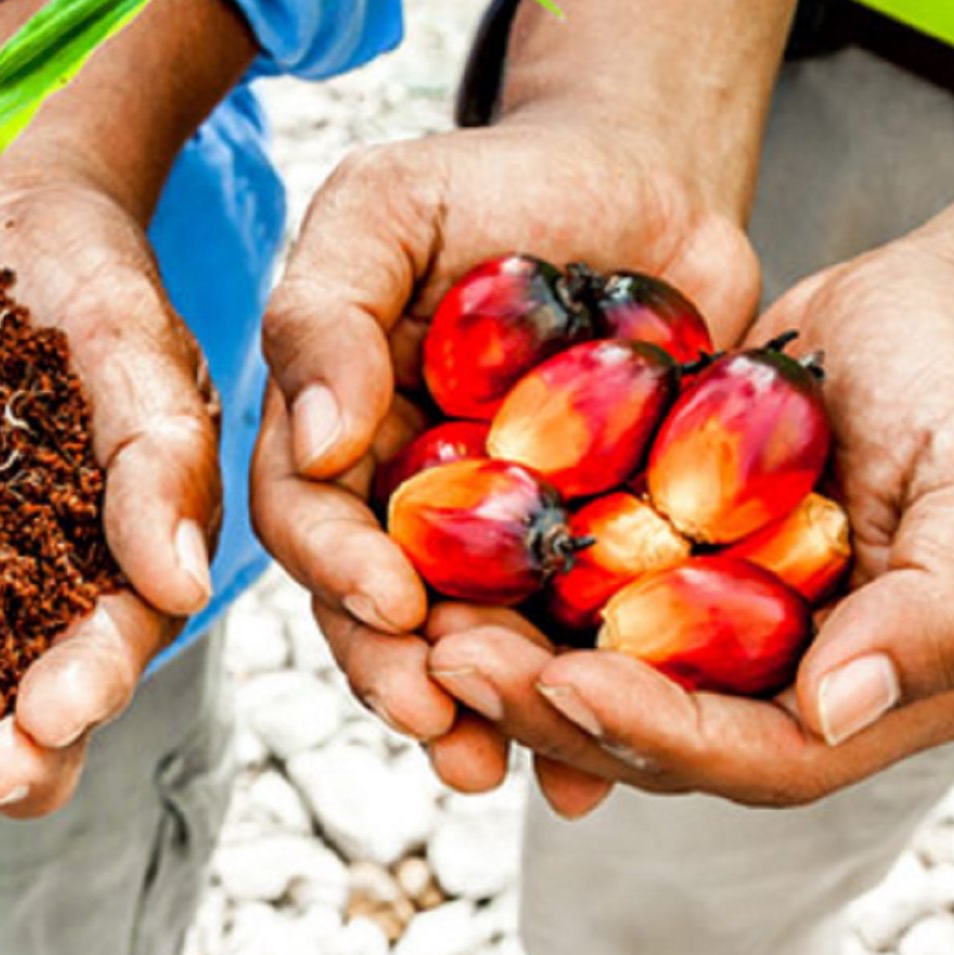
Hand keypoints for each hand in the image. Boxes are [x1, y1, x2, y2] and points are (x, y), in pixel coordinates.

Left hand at [0, 173, 220, 868]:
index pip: (113, 643)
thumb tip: (180, 583)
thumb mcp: (130, 340)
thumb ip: (158, 451)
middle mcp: (48, 593)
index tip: (43, 723)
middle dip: (1, 769)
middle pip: (34, 713)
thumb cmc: (83, 269)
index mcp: (128, 555)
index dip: (84, 691)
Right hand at [253, 111, 760, 788]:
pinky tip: (607, 774)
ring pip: (479, 646)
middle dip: (408, 677)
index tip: (392, 602)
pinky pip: (587, 642)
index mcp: (335, 434)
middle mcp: (403, 502)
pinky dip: (596, 705)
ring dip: (492, 717)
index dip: (337, 570)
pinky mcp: (594, 555)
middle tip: (448, 731)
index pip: (306, 517)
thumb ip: (325, 309)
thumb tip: (312, 439)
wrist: (647, 182)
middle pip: (382, 611)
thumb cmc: (500, 181)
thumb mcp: (389, 208)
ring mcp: (500, 538)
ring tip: (514, 770)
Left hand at [424, 230, 953, 809]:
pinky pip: (586, 601)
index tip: (565, 685)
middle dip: (551, 708)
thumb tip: (835, 711)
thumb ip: (942, 612)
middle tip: (449, 660)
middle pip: (662, 738)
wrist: (940, 306)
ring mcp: (729, 632)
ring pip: (606, 679)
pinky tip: (441, 565)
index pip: (763, 757)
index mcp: (883, 695)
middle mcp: (795, 685)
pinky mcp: (675, 569)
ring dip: (515, 663)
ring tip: (424, 623)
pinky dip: (519, 594)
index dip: (660, 732)